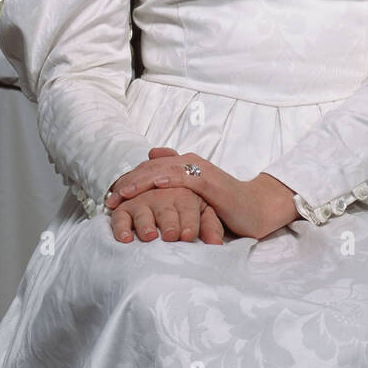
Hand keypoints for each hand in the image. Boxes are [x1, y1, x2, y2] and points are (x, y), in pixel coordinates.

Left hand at [105, 147, 297, 240]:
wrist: (257, 208)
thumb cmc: (226, 205)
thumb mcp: (197, 196)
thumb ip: (177, 181)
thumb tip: (152, 159)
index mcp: (185, 166)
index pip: (150, 169)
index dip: (129, 181)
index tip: (111, 198)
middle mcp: (190, 163)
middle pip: (152, 168)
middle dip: (129, 182)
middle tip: (110, 199)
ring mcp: (201, 171)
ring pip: (165, 171)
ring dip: (142, 181)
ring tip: (124, 192)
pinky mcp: (211, 182)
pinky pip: (187, 178)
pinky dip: (170, 179)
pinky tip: (156, 185)